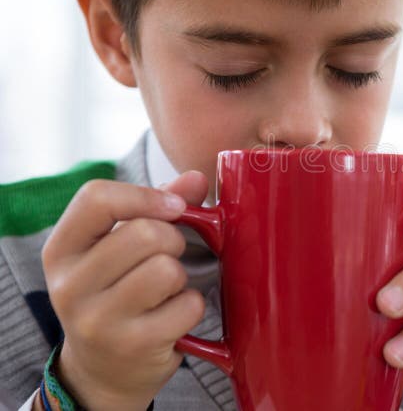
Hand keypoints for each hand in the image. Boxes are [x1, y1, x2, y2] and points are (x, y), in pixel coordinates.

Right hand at [41, 172, 207, 409]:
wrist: (104, 369)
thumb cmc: (118, 291)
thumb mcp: (121, 246)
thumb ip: (157, 206)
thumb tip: (196, 178)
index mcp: (62, 250)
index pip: (96, 198)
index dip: (145, 195)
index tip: (173, 208)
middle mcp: (70, 286)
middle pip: (144, 234)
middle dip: (173, 239)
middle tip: (168, 256)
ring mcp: (97, 321)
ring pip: (167, 269)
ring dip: (181, 275)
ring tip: (167, 289)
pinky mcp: (133, 346)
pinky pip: (188, 305)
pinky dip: (192, 306)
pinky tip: (172, 315)